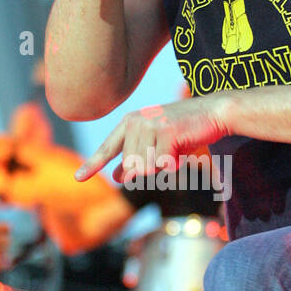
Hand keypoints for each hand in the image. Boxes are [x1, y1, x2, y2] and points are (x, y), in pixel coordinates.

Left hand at [74, 96, 228, 185]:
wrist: (213, 113)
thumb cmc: (185, 130)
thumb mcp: (156, 144)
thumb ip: (136, 157)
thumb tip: (118, 176)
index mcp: (130, 122)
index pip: (108, 149)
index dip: (93, 164)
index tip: (78, 178)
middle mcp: (136, 121)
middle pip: (130, 166)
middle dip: (149, 169)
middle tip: (167, 153)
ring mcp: (149, 125)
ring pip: (144, 167)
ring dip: (161, 167)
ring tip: (174, 149)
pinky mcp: (165, 131)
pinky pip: (161, 165)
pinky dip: (173, 164)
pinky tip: (182, 149)